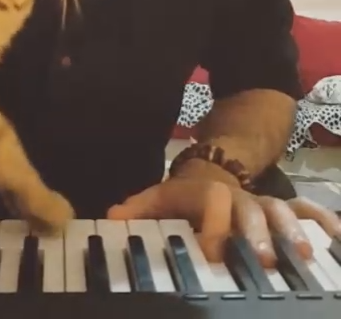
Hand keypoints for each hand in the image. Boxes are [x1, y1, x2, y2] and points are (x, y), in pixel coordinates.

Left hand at [107, 177, 340, 266]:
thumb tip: (110, 217)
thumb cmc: (186, 194)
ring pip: (282, 211)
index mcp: (207, 193)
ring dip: (294, 230)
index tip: (213, 253)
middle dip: (258, 233)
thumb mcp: (160, 197)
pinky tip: (337, 239)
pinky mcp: (284, 209)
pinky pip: (308, 212)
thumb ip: (139, 207)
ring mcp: (264, 202)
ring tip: (306, 255)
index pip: (212, 200)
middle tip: (266, 260)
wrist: (216, 168)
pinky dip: (324, 222)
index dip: (213, 224)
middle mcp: (240, 197)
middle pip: (252, 209)